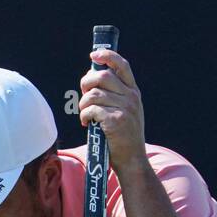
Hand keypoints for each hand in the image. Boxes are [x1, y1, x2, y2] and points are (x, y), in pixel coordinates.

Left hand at [79, 48, 145, 169]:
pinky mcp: (116, 121)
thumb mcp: (126, 111)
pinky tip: (86, 124)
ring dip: (83, 104)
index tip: (94, 55)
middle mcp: (131, 97)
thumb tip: (91, 78)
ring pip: (94, 94)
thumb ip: (114, 95)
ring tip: (85, 114)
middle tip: (82, 94)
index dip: (107, 56)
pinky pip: (91, 110)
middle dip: (86, 83)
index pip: (122, 65)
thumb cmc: (123, 136)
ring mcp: (125, 109)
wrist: (132, 160)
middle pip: (102, 76)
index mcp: (134, 92)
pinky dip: (84, 116)